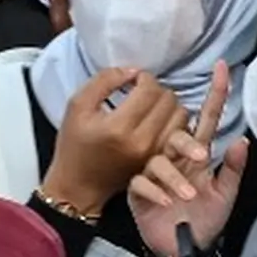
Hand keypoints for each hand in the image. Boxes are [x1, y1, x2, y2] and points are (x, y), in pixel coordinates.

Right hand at [41, 66, 187, 210]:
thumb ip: (105, 80)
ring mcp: (154, 153)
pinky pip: (181, 132)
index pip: (150, 89)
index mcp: (119, 127)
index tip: (133, 80)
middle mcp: (142, 141)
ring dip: (169, 105)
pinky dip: (174, 121)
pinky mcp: (160, 160)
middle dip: (157, 89)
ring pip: (181, 115)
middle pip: (169, 100)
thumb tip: (133, 71)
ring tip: (150, 106)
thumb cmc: (74, 144)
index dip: (144, 77)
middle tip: (141, 93)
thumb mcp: (77, 105)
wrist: (79, 185)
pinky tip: (158, 120)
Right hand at [128, 61, 246, 254]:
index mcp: (198, 155)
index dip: (215, 94)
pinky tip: (165, 202)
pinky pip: (140, 183)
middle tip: (201, 159)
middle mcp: (176, 159)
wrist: (185, 250)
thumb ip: (233, 169)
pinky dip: (153, 191)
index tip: (222, 68)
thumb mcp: (225, 196)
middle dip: (186, 142)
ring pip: (157, 160)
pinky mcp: (139, 193)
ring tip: (187, 196)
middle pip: (176, 135)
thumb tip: (241, 140)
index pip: (208, 118)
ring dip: (173, 177)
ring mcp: (155, 175)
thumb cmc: (206, 221)